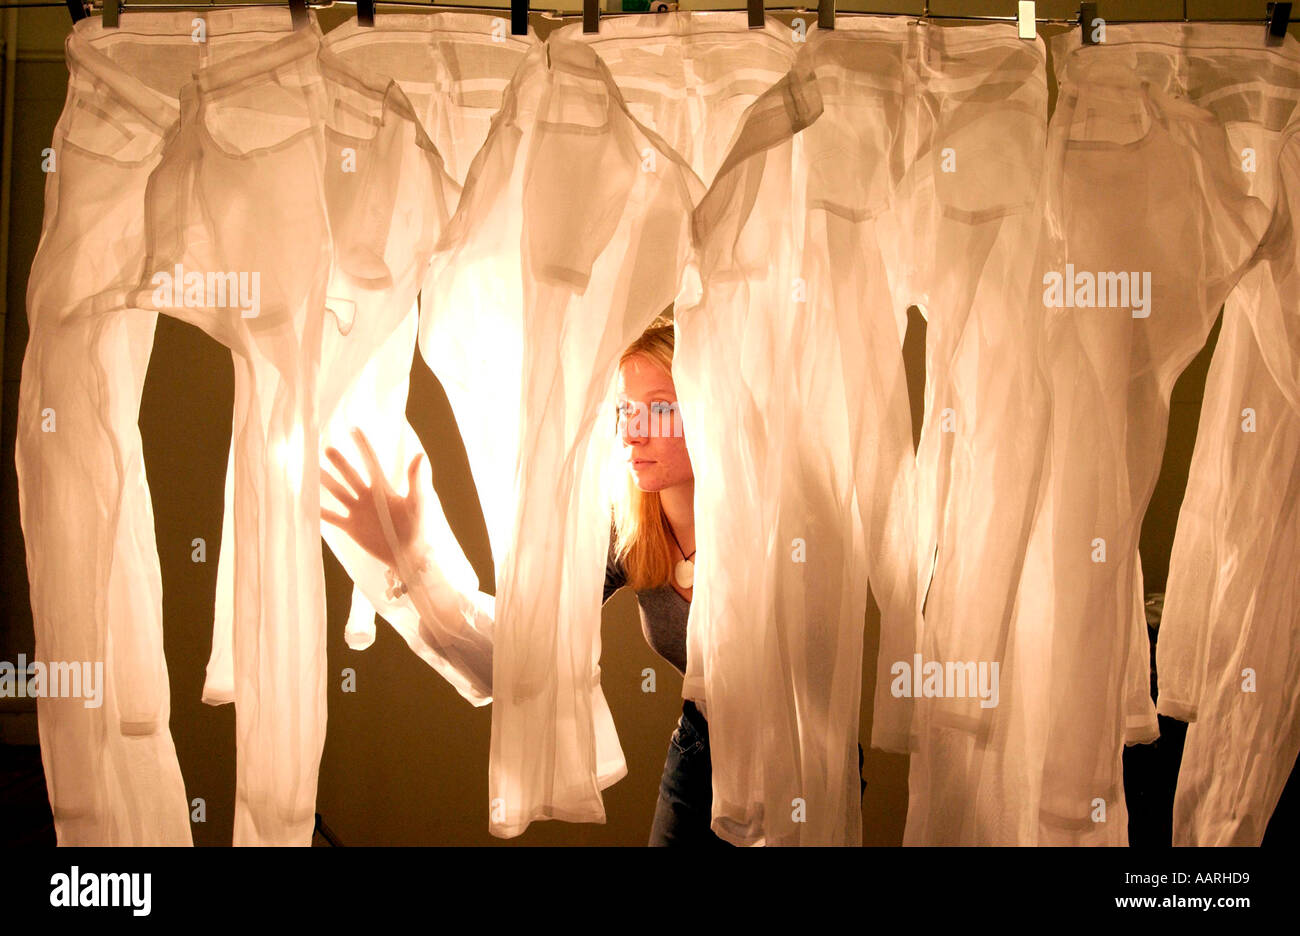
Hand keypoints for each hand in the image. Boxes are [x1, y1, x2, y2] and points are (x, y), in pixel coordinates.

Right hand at [321, 426, 424, 568]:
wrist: (408, 555)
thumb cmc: (417, 528)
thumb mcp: (417, 502)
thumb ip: (416, 480)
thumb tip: (419, 454)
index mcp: (383, 488)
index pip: (371, 461)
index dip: (362, 446)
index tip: (353, 428)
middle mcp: (368, 496)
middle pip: (350, 474)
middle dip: (339, 462)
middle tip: (326, 447)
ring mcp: (358, 511)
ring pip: (338, 492)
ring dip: (325, 481)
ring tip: (311, 469)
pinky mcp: (352, 527)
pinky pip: (332, 517)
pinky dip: (319, 511)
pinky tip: (306, 503)